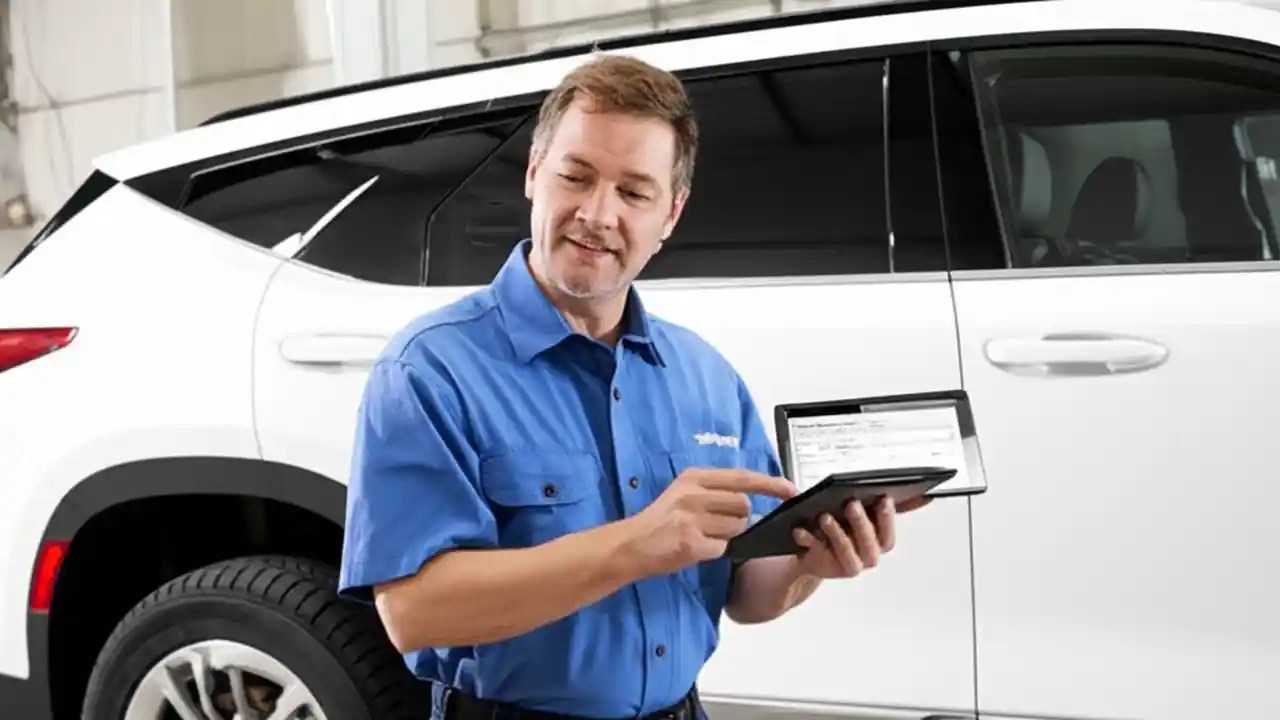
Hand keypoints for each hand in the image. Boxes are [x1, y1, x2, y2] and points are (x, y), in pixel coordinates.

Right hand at [626, 467, 795, 576]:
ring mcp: (692, 518)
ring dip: (727, 536)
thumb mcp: (683, 494)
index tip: (790, 490)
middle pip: (743, 505)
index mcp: (694, 477)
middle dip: (739, 519)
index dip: (770, 484)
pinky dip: (715, 552)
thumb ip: (714, 492)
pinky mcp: (691, 542)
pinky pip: (723, 548)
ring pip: (736, 527)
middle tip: (716, 526)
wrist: (630, 545)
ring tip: (702, 536)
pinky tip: (696, 549)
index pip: (742, 477)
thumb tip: (749, 501)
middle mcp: (694, 493)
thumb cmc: (660, 521)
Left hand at [791, 494, 930, 578]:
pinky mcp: (826, 567)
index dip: (888, 517)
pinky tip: (801, 530)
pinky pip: (818, 555)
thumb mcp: (864, 511)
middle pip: (870, 543)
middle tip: (852, 503)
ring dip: (837, 534)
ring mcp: (848, 564)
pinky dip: (809, 541)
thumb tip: (925, 496)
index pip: (888, 532)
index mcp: (879, 541)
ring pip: (847, 552)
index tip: (884, 498)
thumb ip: (889, 503)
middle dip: (862, 523)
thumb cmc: (843, 526)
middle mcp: (867, 555)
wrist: (812, 550)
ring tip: (825, 516)